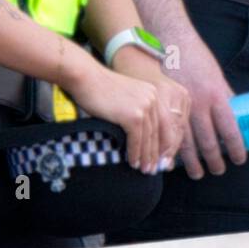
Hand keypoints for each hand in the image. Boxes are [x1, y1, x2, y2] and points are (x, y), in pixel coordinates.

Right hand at [111, 45, 191, 170]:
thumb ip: (136, 111)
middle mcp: (153, 99)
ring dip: (147, 157)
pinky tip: (134, 163)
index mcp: (153, 94)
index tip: (161, 157)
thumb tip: (141, 135)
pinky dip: (135, 153)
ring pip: (149, 138)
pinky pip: (137, 140)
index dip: (163, 143)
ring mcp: (144, 107)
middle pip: (159, 132)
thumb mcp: (126, 98)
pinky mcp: (133, 116)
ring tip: (145, 170)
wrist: (84, 77)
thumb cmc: (99, 89)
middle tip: (154, 169)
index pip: (163, 123)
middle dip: (156, 153)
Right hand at [164, 30, 247, 179]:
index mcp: (216, 96)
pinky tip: (174, 161)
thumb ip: (225, 95)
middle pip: (208, 141)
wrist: (168, 42)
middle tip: (218, 171)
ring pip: (186, 143)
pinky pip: (168, 135)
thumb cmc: (196, 58)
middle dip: (214, 160)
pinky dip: (172, 151)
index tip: (239, 159)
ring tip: (198, 173)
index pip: (230, 129)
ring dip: (193, 162)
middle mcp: (198, 104)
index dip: (236, 147)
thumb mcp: (217, 76)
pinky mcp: (161, 108)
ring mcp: (178, 107)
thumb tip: (238, 112)